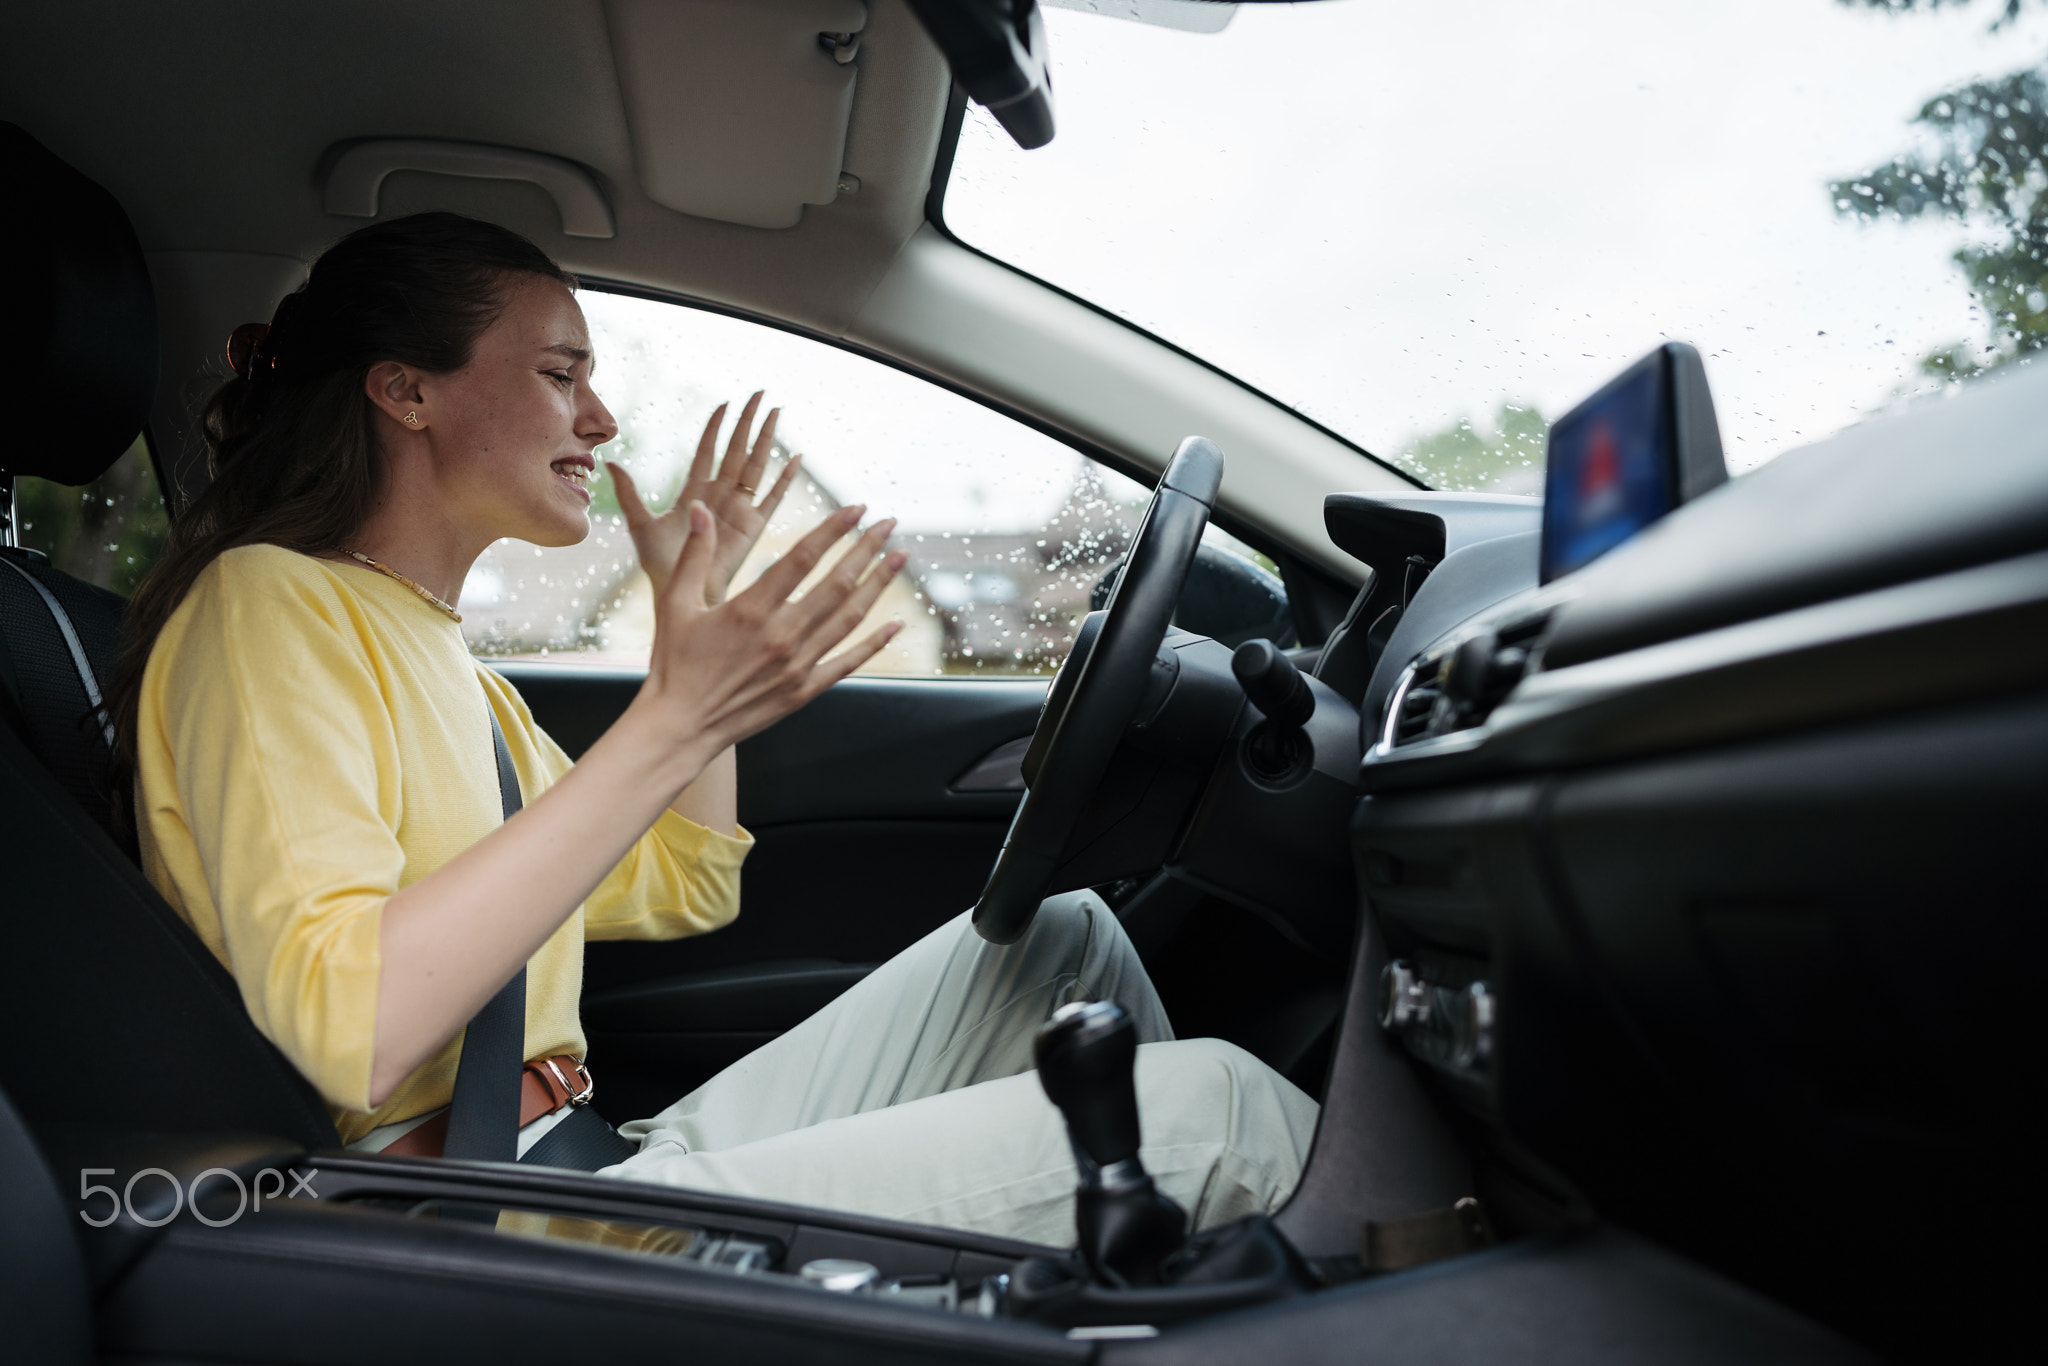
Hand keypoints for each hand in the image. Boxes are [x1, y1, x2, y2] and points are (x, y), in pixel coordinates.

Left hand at [608, 391, 801, 603]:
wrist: (684, 594)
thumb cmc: (663, 567)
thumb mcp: (640, 524)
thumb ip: (630, 493)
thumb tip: (611, 462)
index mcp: (695, 492)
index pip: (707, 451)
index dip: (715, 428)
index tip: (724, 404)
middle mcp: (720, 496)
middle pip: (737, 450)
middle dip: (748, 422)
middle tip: (759, 394)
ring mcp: (739, 509)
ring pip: (756, 464)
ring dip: (766, 438)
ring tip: (776, 412)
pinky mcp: (753, 526)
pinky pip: (772, 497)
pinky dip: (785, 479)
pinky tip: (796, 458)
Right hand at [638, 501, 905, 762]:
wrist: (681, 727)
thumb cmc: (674, 664)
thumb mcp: (675, 604)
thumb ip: (695, 555)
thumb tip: (699, 507)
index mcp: (750, 609)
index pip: (803, 557)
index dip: (834, 529)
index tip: (857, 508)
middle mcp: (781, 635)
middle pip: (837, 583)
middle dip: (868, 549)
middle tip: (889, 523)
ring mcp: (797, 665)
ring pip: (850, 617)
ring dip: (878, 584)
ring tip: (900, 558)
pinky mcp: (805, 691)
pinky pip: (849, 662)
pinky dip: (875, 642)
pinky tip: (895, 623)